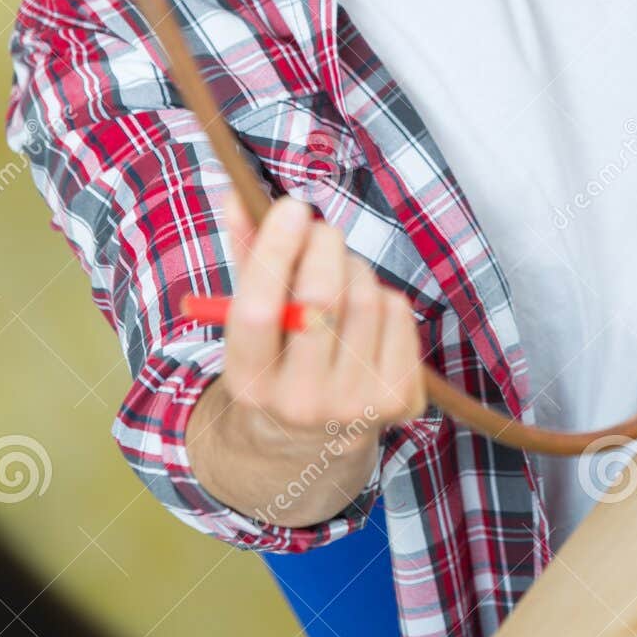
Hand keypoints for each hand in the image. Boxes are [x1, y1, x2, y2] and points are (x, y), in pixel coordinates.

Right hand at [220, 189, 426, 447]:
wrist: (311, 441)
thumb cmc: (278, 357)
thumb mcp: (249, 319)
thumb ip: (245, 256)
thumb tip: (236, 195)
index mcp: (251, 383)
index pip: (260, 311)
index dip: (276, 250)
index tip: (291, 207)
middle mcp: (302, 403)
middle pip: (323, 298)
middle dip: (324, 245)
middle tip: (319, 231)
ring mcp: (356, 407)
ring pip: (367, 297)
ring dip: (354, 268)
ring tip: (340, 278)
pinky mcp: (400, 401)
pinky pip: (400, 313)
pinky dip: (384, 296)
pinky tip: (366, 315)